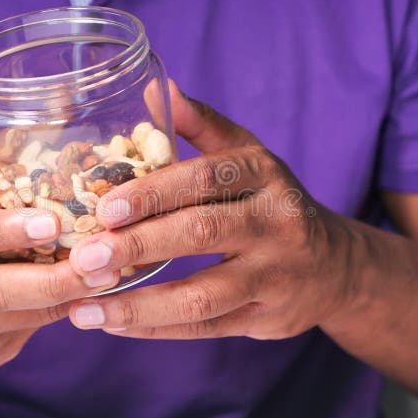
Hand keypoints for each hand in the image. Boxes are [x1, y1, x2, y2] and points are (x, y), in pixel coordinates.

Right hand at [0, 165, 120, 372]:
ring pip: (21, 315)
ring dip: (72, 294)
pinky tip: (103, 292)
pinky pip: (36, 328)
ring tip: (113, 272)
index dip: (2, 228)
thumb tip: (33, 130)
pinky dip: (71, 308)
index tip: (50, 222)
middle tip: (98, 259)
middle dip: (49, 278)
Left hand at [66, 81, 356, 338]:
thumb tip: (154, 89)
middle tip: (83, 259)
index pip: (208, 178)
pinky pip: (204, 328)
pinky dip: (155, 328)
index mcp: (265, 175)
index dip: (155, 192)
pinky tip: (113, 323)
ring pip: (201, 296)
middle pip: (203, 233)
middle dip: (139, 246)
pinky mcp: (265, 318)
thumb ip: (201, 124)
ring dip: (138, 304)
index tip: (106, 208)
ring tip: (83, 309)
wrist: (334, 266)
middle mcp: (276, 224)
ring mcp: (274, 277)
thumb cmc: (271, 202)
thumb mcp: (248, 156)